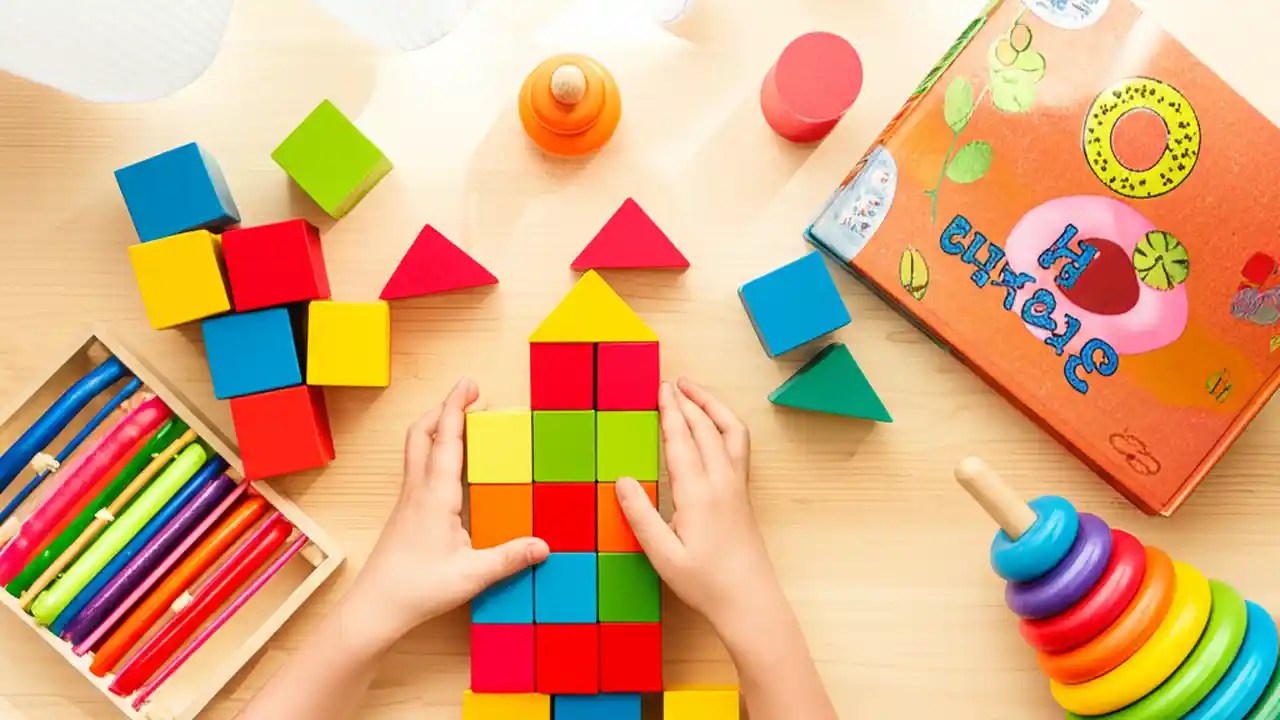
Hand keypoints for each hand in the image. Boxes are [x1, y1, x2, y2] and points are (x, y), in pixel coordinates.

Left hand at [344, 378, 549, 646]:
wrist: (374, 608)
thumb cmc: (417, 589)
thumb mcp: (471, 575)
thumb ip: (509, 558)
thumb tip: (544, 545)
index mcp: (435, 495)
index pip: (446, 439)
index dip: (456, 407)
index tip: (468, 383)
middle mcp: (418, 490)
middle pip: (421, 433)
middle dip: (444, 409)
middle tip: (470, 396)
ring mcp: (408, 500)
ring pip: (416, 449)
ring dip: (436, 428)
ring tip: (464, 424)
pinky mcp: (406, 513)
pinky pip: (419, 469)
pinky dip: (435, 452)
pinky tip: (453, 468)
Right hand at [615, 378, 779, 636]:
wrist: (749, 600)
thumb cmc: (704, 582)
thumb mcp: (663, 555)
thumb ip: (641, 516)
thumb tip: (622, 480)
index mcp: (699, 493)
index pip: (682, 440)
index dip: (670, 412)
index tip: (661, 389)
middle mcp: (722, 481)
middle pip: (706, 428)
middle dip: (689, 401)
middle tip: (671, 383)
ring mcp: (737, 485)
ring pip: (730, 431)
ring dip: (712, 406)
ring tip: (694, 391)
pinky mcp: (743, 494)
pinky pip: (738, 445)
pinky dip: (726, 425)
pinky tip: (715, 425)